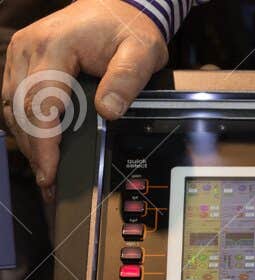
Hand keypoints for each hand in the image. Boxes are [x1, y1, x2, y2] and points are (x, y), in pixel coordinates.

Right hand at [2, 0, 166, 198]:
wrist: (117, 5)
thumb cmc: (128, 28)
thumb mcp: (140, 53)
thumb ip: (125, 82)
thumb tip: (108, 112)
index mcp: (54, 47)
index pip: (39, 103)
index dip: (43, 143)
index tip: (50, 173)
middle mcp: (28, 49)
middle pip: (19, 109)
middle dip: (33, 151)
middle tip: (49, 185)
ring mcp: (21, 53)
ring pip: (11, 105)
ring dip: (25, 140)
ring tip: (45, 173)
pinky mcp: (22, 60)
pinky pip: (14, 96)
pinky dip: (23, 124)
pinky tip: (38, 147)